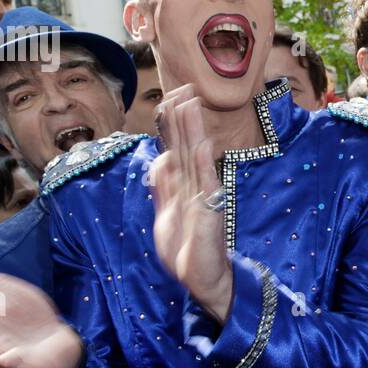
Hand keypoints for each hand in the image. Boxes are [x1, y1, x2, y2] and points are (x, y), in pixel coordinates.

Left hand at [151, 85, 231, 321]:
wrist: (203, 280)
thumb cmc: (186, 252)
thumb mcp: (165, 216)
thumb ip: (162, 188)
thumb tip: (159, 160)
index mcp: (181, 188)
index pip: (175, 149)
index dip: (172, 125)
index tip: (170, 98)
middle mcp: (193, 188)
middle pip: (185, 146)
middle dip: (182, 117)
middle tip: (182, 87)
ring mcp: (202, 197)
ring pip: (195, 157)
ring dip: (193, 130)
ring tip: (191, 104)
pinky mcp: (208, 212)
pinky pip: (204, 183)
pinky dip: (202, 163)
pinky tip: (200, 143)